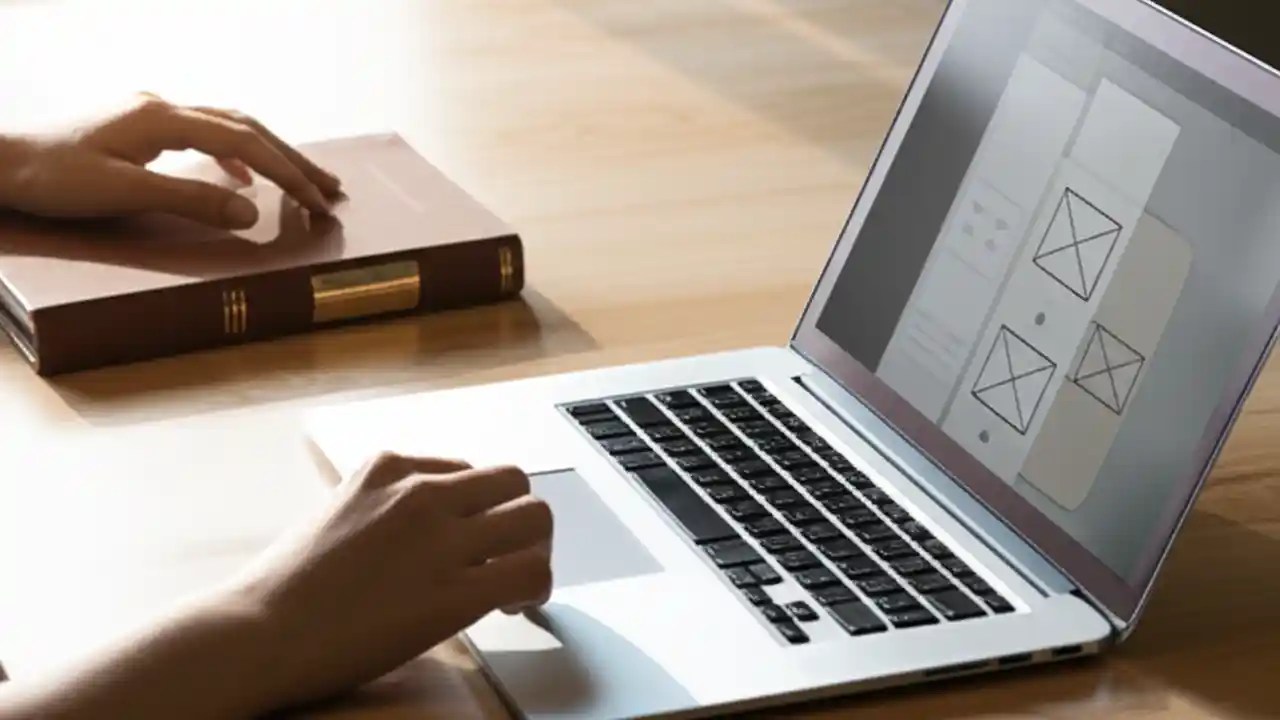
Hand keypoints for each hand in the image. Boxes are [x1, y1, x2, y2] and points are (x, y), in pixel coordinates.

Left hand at [0, 92, 340, 228]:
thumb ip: (191, 200)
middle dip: (294, 159)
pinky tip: (242, 177)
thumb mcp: (123, 194)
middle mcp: (163, 106)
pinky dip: (237, 155)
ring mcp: (151, 113)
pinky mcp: (140, 126)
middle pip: (248, 126)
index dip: (288, 173)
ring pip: (230, 126)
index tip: (318, 202)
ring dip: (271, 154)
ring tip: (303, 180)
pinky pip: (206, 134)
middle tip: (331, 188)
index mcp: (163, 118)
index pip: (246, 143)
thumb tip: (251, 212)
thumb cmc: (51, 178)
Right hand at [236, 453, 553, 710]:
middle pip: (513, 480)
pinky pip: (530, 571)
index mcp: (388, 466)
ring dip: (535, 548)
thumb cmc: (285, 587)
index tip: (471, 537)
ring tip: (515, 581)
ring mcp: (441, 538)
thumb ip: (385, 508)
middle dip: (517, 517)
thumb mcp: (336, 513)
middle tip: (507, 554)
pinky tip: (514, 606)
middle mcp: (421, 491)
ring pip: (534, 517)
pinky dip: (537, 586)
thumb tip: (420, 530)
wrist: (259, 631)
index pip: (466, 470)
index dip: (477, 508)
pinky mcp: (455, 591)